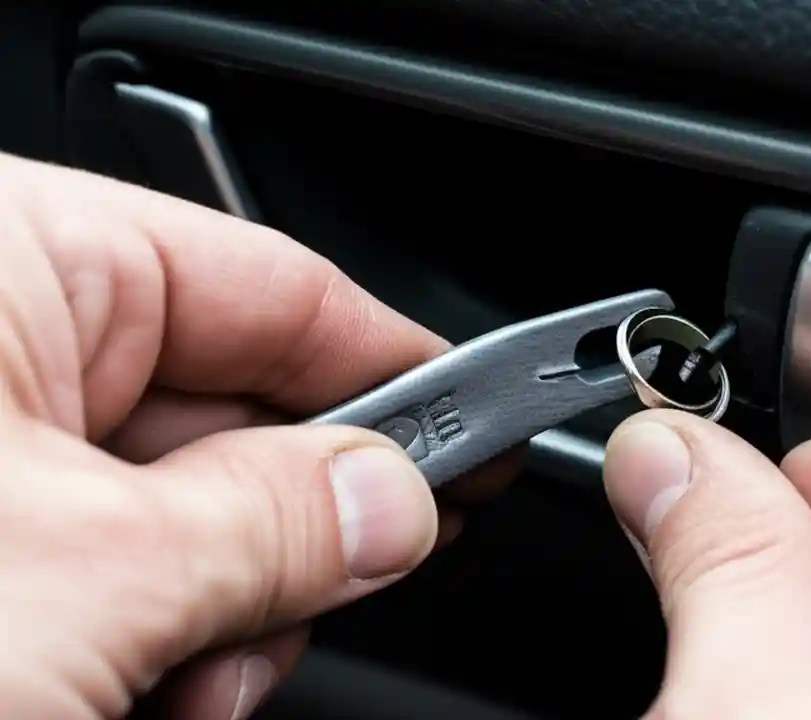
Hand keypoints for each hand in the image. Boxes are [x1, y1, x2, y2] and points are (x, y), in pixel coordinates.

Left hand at [0, 153, 516, 718]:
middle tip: (362, 577)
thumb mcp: (86, 569)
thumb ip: (271, 523)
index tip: (485, 422)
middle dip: (296, 526)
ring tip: (195, 679)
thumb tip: (396, 500)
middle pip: (236, 408)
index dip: (397, 364)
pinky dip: (154, 635)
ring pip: (181, 506)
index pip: (271, 285)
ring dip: (228, 607)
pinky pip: (113, 563)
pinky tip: (141, 689)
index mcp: (7, 264)